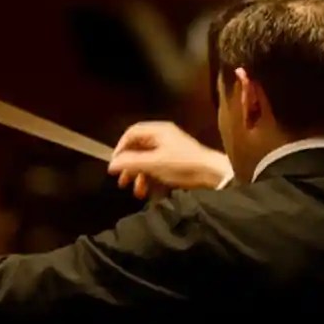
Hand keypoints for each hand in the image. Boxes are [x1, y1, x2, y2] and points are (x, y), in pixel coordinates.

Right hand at [108, 121, 232, 197]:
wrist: (211, 174)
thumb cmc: (183, 165)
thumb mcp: (154, 164)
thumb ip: (131, 163)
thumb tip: (111, 165)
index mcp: (158, 131)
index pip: (131, 134)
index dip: (120, 148)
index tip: (115, 164)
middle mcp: (162, 137)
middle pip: (138, 148)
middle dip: (129, 166)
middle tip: (122, 181)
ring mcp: (169, 149)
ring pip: (146, 160)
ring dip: (139, 176)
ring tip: (137, 192)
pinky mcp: (175, 162)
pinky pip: (156, 168)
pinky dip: (151, 179)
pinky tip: (149, 192)